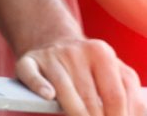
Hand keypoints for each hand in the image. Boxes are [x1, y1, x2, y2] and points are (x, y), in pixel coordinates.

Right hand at [15, 36, 141, 115]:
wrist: (55, 44)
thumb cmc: (89, 70)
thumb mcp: (112, 74)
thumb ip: (126, 96)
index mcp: (102, 52)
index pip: (116, 96)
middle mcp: (76, 50)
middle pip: (90, 98)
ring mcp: (50, 55)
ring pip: (64, 91)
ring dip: (75, 114)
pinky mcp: (28, 61)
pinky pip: (32, 76)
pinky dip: (40, 86)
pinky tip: (49, 95)